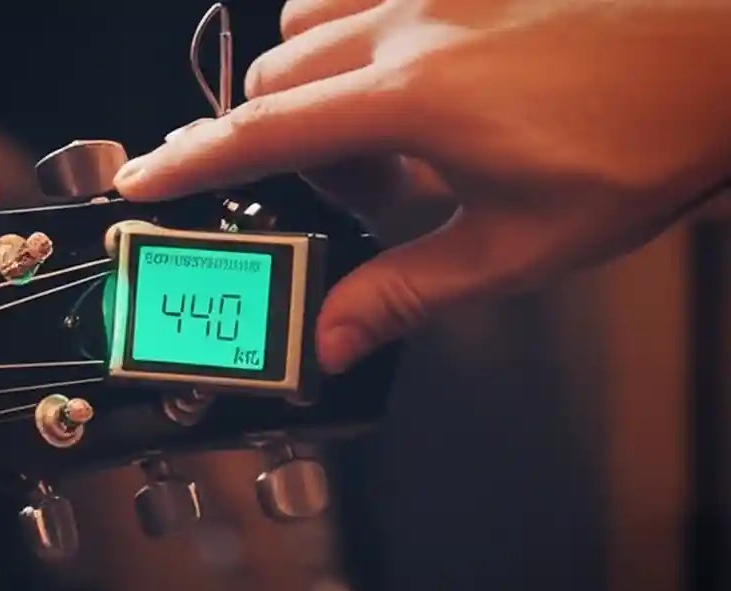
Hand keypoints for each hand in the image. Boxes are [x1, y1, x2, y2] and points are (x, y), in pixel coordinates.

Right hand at [116, 0, 730, 372]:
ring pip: (304, 24)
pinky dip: (341, 24)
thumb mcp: (520, 245)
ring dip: (307, 83)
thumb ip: (408, 290)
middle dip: (275, 143)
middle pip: (273, 82)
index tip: (140, 181)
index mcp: (414, 102)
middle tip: (348, 194)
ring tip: (375, 131)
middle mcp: (407, 27)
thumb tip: (333, 338)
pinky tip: (390, 64)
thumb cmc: (646, 140)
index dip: (187, 162)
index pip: (263, 134)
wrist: (728, 54)